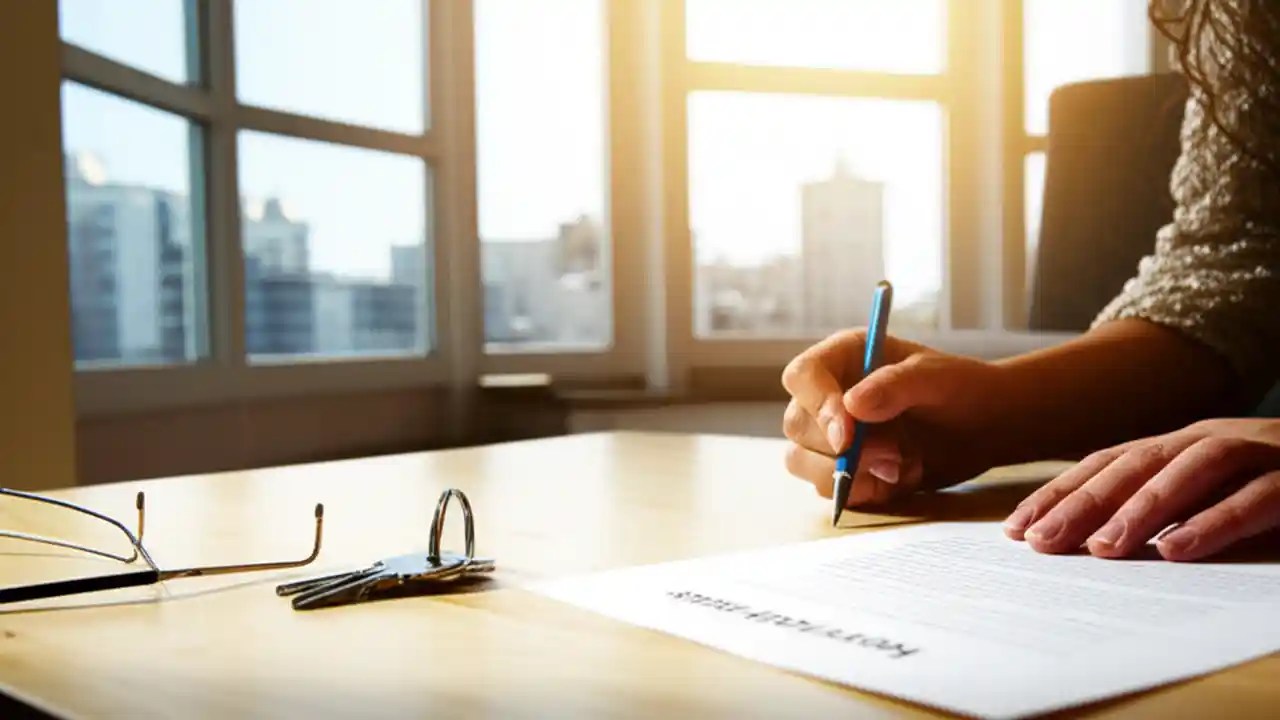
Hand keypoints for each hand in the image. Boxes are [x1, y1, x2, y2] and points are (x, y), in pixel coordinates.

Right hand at [780, 330, 1004, 506]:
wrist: (984, 428)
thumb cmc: (962, 389)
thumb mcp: (937, 379)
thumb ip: (896, 385)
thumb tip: (852, 405)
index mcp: (844, 358)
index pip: (802, 376)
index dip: (817, 405)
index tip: (847, 435)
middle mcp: (829, 395)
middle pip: (797, 424)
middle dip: (839, 448)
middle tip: (893, 454)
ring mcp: (832, 435)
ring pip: (800, 460)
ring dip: (847, 473)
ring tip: (900, 465)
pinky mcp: (844, 468)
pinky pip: (829, 488)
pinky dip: (863, 490)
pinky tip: (899, 478)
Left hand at [1005, 418, 1279, 560]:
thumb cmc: (1271, 486)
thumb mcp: (1205, 493)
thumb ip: (1157, 507)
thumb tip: (1085, 538)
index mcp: (1179, 444)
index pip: (1105, 464)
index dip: (1059, 493)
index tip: (1015, 528)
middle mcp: (1209, 439)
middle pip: (1133, 465)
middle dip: (1081, 503)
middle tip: (1041, 542)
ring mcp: (1255, 451)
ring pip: (1187, 473)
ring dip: (1139, 510)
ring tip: (1101, 549)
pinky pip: (1253, 498)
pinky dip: (1214, 523)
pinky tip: (1177, 551)